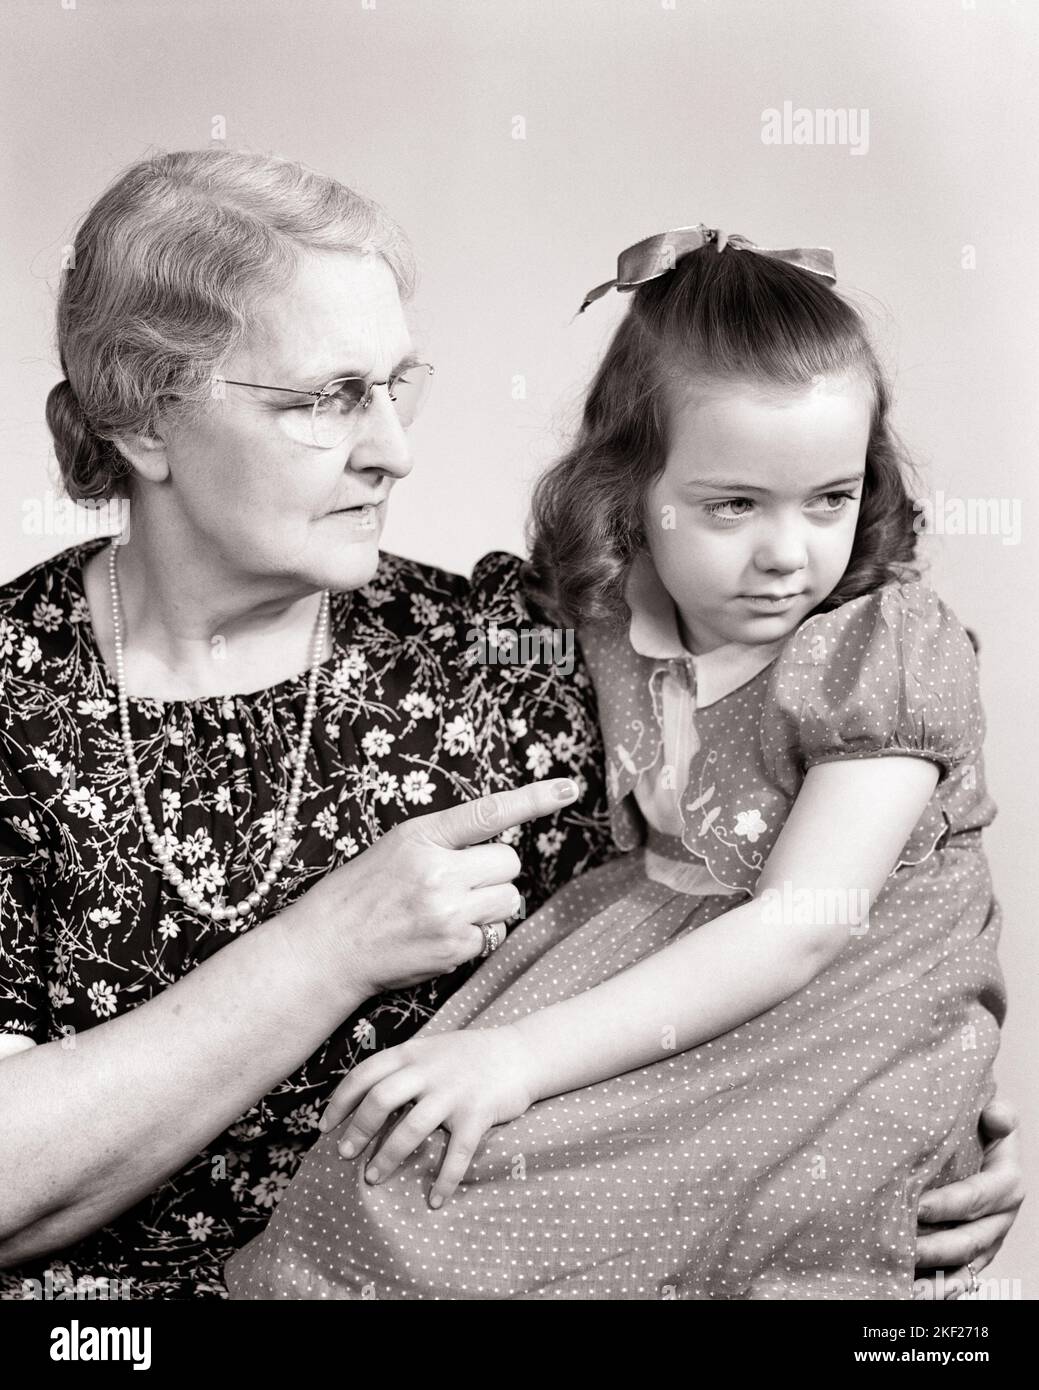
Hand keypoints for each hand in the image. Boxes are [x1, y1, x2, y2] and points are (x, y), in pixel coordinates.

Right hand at [301, 778, 578, 996]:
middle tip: (458, 882)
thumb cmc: (364, 892)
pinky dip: (476, 935)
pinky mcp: (454, 949)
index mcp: (422, 836)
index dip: (534, 798)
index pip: (489, 811)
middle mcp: (437, 872)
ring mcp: (447, 913)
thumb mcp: (398, 847)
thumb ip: (446, 839)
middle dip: (493, 872)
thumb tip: (500, 840)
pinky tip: (441, 935)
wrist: (328, 947)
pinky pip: (493, 934)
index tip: (569, 788)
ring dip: (491, 904)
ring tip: (449, 910)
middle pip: (509, 863)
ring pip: (509, 899)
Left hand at [319, 1025, 536, 1206]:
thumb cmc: (468, 1057)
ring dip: (388, 1157)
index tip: (324, 1127)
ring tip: (373, 1178)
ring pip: (411, 1128)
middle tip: (344, 1155)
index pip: (364, 1074)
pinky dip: (445, 1180)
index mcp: (412, 1053)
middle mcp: (429, 1070)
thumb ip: (401, 1066)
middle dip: (357, 1131)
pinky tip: (434, 1200)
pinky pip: (457, 1153)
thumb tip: (361, 1095)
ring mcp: (454, 1092)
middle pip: (380, 1100)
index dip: (340, 1101)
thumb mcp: (429, 1050)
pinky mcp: (478, 1113)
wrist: (520, 1053)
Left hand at [914, 1098, 1025, 1298]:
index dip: (946, 1204)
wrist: (976, 1144)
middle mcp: (1000, 1220)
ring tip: (901, 1273)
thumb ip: (997, 1116)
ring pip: (961, 1266)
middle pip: (967, 1240)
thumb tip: (997, 1116)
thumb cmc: (979, 1129)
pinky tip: (909, 1291)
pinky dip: (936, 1290)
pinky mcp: (972, 1257)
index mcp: (1007, 1185)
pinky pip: (957, 1280)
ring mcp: (986, 1242)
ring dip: (932, 1274)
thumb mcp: (992, 1117)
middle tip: (899, 1244)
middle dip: (932, 1246)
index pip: (975, 1198)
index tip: (915, 1205)